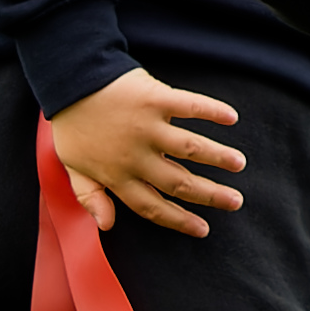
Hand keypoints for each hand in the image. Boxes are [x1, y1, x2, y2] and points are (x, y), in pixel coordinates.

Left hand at [48, 67, 245, 236]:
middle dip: (210, 195)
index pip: (152, 206)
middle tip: (235, 201)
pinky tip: (231, 117)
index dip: (179, 221)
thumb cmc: (73, 125)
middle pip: (179, 182)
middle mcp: (136, 155)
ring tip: (239, 164)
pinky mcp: (155, 97)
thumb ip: (90, 197)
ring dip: (218, 156)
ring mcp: (147, 126)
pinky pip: (189, 106)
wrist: (70, 80)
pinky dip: (212, 110)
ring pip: (190, 147)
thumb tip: (107, 225)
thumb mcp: (72, 168)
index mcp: (117, 176)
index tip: (203, 230)